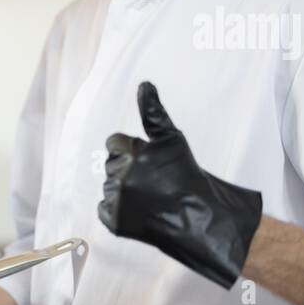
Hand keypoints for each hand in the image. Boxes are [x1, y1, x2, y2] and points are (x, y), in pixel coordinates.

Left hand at [98, 82, 261, 288]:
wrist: (199, 216)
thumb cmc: (187, 174)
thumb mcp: (172, 139)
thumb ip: (153, 112)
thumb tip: (144, 84)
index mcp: (130, 153)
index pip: (114, 143)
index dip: (129, 150)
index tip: (146, 161)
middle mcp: (119, 175)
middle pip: (110, 165)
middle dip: (127, 170)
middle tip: (152, 181)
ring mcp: (116, 200)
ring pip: (108, 187)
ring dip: (124, 190)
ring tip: (150, 196)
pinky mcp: (113, 220)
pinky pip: (104, 208)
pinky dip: (118, 210)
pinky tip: (140, 210)